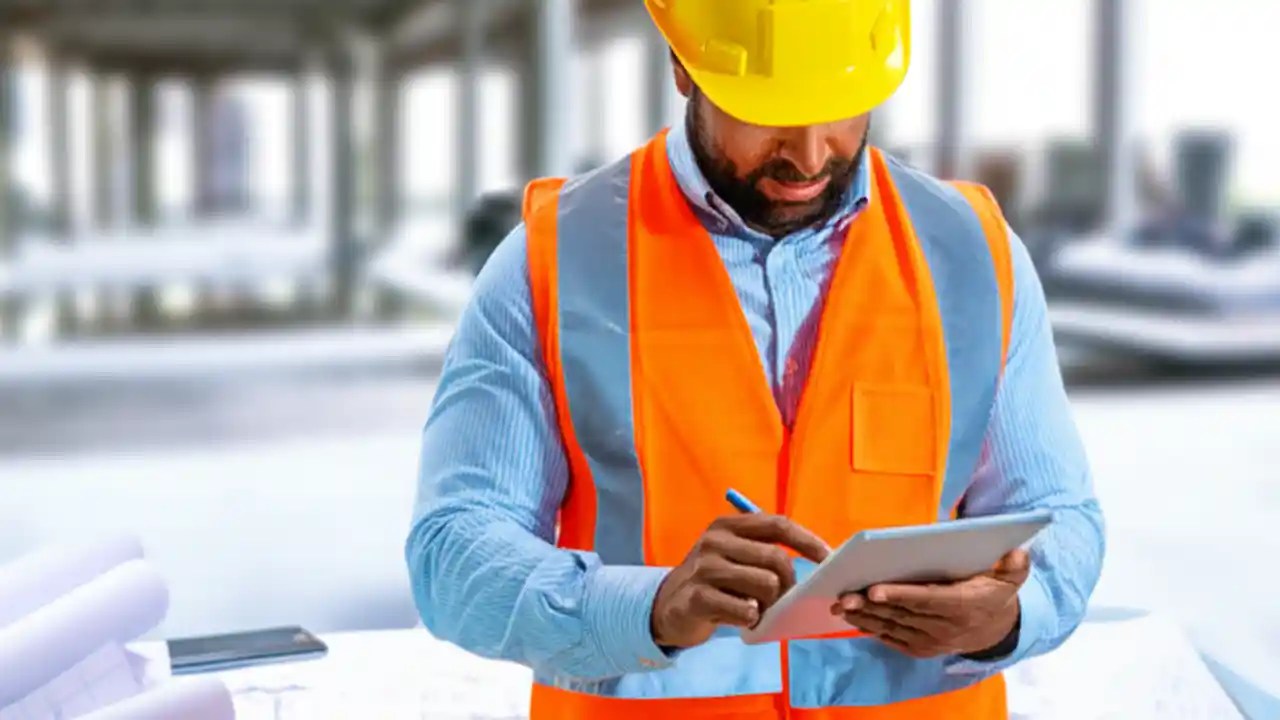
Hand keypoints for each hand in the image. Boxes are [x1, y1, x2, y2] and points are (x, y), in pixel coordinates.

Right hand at [651, 514, 829, 648]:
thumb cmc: (713, 581)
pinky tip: (742, 618)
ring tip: (756, 608)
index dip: (807, 541)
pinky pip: (744, 609)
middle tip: (780, 598)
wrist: (668, 607)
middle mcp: (714, 541)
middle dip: (788, 583)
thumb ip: (764, 551)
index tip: (828, 558)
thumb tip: (817, 561)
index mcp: (728, 525)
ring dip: (769, 603)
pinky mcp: (697, 597)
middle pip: (776, 558)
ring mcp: (704, 569)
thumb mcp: (733, 555)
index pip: (777, 524)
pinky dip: (751, 618)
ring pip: (765, 585)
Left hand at [832, 549, 1029, 658]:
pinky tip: (853, 617)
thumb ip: (1014, 566)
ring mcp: (931, 641)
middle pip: (902, 614)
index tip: (874, 589)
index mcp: (962, 606)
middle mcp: (945, 627)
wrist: (996, 630)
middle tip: (844, 595)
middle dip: (870, 605)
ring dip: (864, 618)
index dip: (899, 595)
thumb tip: (1018, 553)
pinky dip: (871, 629)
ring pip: (892, 627)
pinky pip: (892, 638)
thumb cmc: (995, 593)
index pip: (926, 599)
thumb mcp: (1011, 578)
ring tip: (840, 605)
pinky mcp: (921, 648)